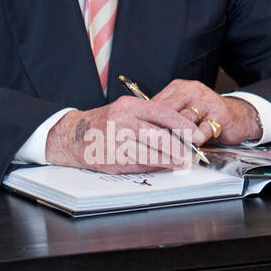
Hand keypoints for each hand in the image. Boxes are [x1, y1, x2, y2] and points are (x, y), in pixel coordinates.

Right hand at [45, 96, 205, 171]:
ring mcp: (118, 141)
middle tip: (192, 151)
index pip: (163, 113)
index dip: (183, 124)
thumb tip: (179, 133)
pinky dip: (156, 165)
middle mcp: (123, 121)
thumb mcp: (126, 112)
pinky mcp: (114, 158)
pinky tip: (165, 164)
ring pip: (153, 153)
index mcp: (130, 106)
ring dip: (171, 159)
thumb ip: (150, 120)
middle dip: (180, 146)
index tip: (196, 133)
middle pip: (160, 136)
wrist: (74, 136)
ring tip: (182, 161)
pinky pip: (141, 163)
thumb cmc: (106, 123)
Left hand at [150, 80, 261, 145]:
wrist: (238, 117)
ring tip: (172, 149)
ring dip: (178, 137)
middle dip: (160, 130)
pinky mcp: (219, 114)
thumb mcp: (184, 112)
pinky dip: (197, 140)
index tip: (140, 135)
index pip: (157, 103)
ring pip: (185, 120)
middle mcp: (191, 91)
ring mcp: (206, 101)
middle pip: (168, 111)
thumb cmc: (207, 116)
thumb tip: (143, 128)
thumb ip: (166, 117)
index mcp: (179, 88)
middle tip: (151, 145)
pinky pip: (204, 130)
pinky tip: (193, 146)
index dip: (148, 122)